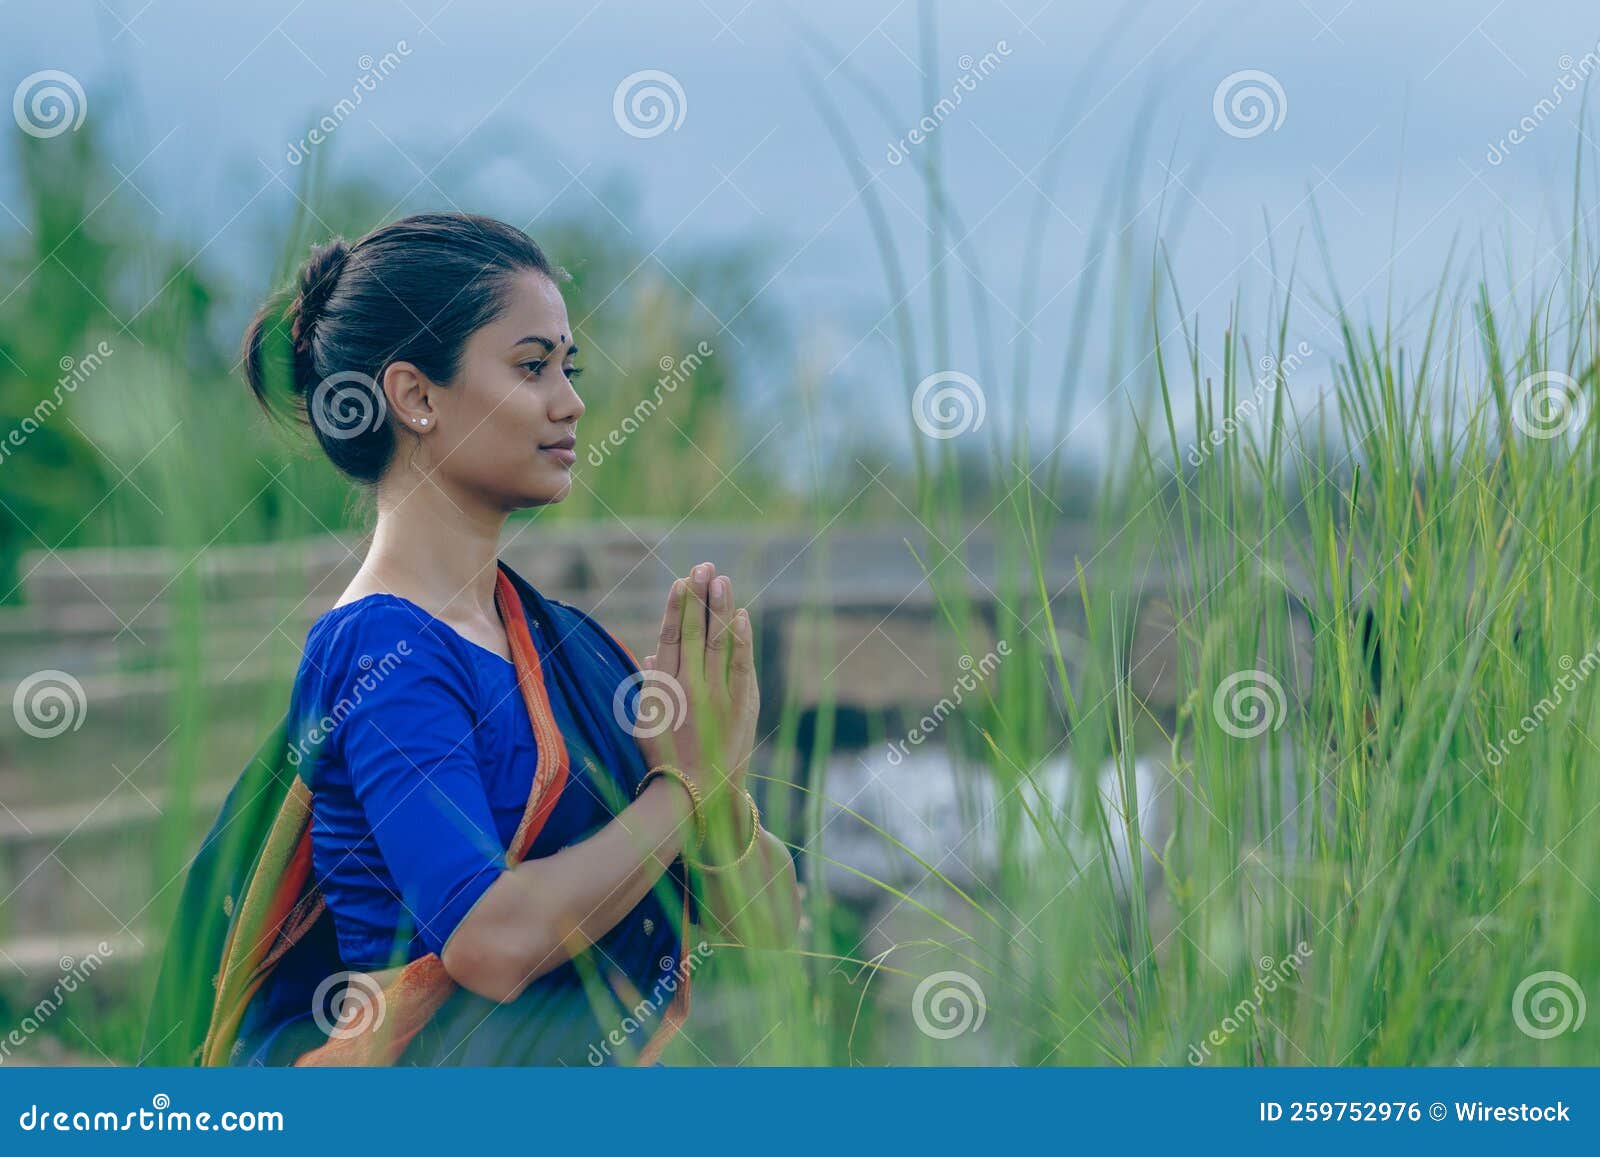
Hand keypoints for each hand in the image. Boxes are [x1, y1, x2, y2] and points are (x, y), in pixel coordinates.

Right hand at [637, 561, 757, 807]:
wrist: (693, 793)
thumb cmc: (665, 757)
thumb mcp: (647, 718)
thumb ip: (651, 682)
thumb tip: (654, 652)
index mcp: (661, 687)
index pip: (668, 636)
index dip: (674, 607)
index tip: (680, 583)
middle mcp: (687, 686)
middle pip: (691, 631)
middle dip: (698, 597)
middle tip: (703, 567)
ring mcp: (714, 695)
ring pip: (716, 642)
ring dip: (719, 608)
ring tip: (721, 579)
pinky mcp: (738, 706)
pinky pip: (740, 665)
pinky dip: (741, 640)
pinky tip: (741, 616)